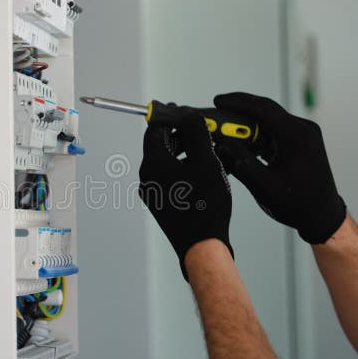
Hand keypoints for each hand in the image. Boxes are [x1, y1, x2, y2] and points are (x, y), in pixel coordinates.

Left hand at [138, 109, 232, 279]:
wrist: (203, 246)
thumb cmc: (205, 207)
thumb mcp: (206, 161)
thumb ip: (196, 133)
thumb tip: (189, 117)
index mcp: (153, 164)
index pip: (154, 129)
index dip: (171, 117)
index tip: (185, 112)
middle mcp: (148, 177)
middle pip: (161, 144)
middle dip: (182, 134)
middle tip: (202, 130)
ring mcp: (153, 192)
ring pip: (167, 161)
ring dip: (186, 151)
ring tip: (209, 150)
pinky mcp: (162, 202)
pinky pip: (170, 176)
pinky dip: (185, 167)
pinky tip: (205, 170)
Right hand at [214, 92, 345, 243]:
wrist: (321, 215)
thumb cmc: (298, 204)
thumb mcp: (264, 187)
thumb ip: (241, 163)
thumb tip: (221, 144)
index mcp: (297, 136)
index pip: (264, 108)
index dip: (238, 102)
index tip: (217, 101)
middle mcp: (303, 130)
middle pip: (265, 112)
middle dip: (238, 114)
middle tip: (216, 119)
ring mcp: (302, 134)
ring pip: (268, 122)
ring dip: (246, 127)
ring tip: (225, 135)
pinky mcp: (298, 141)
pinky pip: (273, 131)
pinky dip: (256, 136)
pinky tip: (242, 144)